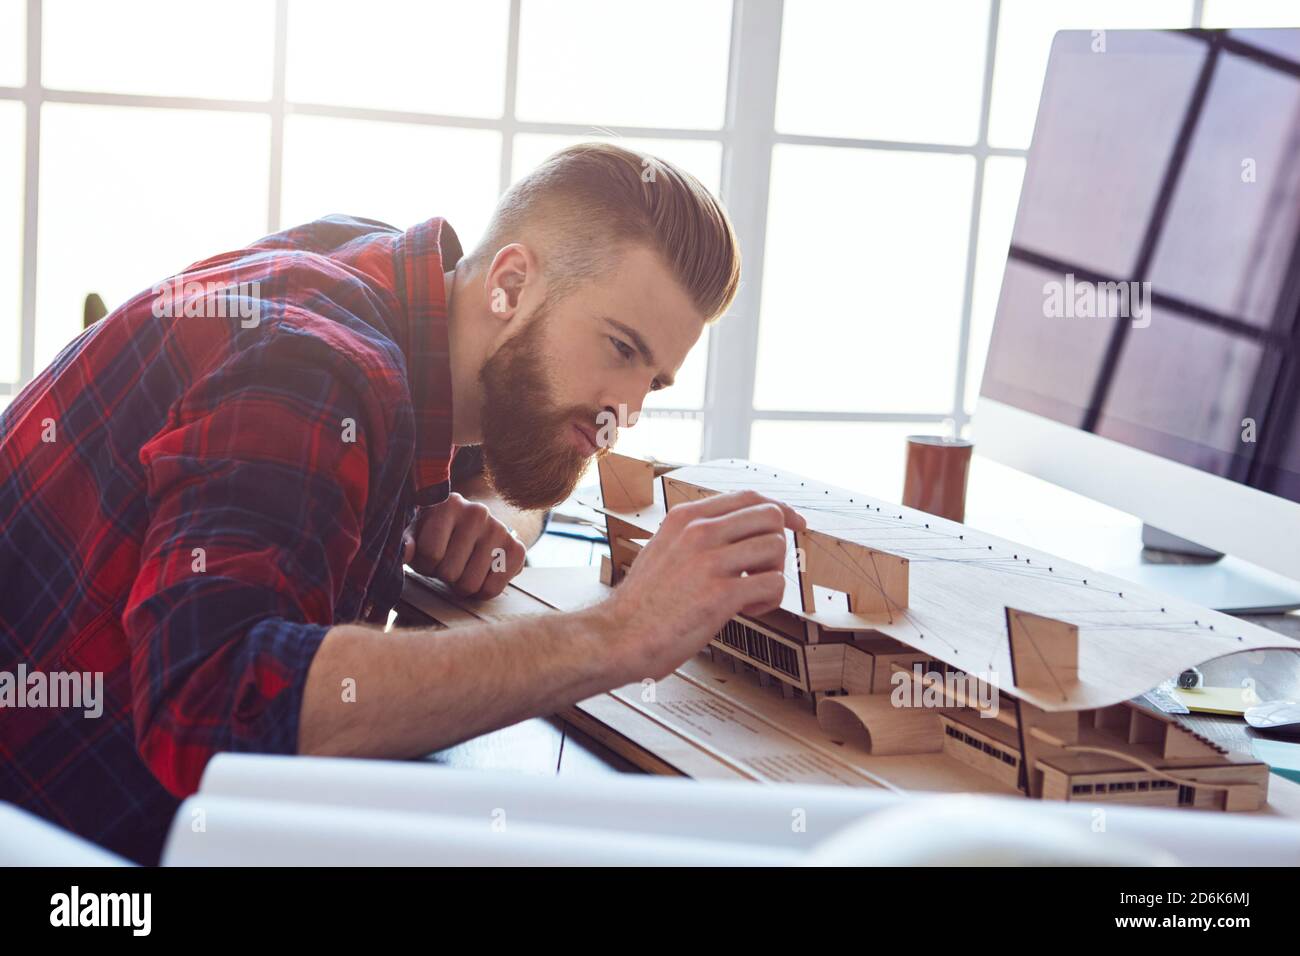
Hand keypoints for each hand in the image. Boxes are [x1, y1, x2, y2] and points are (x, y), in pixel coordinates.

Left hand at [405, 493, 526, 598]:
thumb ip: (405, 542)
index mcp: (449, 504)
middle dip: (444, 576)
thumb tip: (405, 552)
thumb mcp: (415, 534)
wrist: (475, 528)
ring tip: (462, 569)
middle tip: (448, 564)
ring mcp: (500, 529)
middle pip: (449, 572)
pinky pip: (492, 589)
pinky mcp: (516, 548)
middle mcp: (478, 512)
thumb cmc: (437, 535)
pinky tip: (479, 575)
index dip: (425, 563)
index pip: (430, 553)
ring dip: (461, 586)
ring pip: (470, 584)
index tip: (429, 556)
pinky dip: (482, 592)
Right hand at [601, 490, 806, 680]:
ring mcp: (710, 561)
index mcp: (686, 517)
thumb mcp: (663, 548)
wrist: (617, 637)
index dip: (780, 509)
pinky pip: (774, 584)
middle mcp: (699, 532)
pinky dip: (770, 600)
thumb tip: (738, 531)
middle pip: (770, 516)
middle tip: (763, 570)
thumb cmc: (642, 602)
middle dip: (777, 544)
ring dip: (774, 573)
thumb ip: (696, 535)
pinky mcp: (721, 594)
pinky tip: (747, 610)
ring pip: (776, 547)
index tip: (794, 523)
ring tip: (750, 593)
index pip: (748, 496)